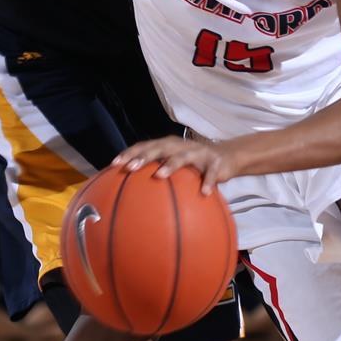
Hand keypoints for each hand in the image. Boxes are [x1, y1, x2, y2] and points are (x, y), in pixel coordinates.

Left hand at [111, 136, 242, 194]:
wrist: (227, 158)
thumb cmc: (193, 166)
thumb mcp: (175, 167)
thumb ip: (157, 174)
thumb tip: (130, 194)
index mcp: (168, 146)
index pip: (145, 146)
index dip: (129, 153)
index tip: (113, 165)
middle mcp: (181, 146)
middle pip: (160, 148)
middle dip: (144, 157)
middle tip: (130, 168)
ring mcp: (199, 152)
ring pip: (183, 157)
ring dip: (170, 165)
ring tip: (159, 176)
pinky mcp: (216, 162)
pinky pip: (211, 173)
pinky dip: (208, 182)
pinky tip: (204, 193)